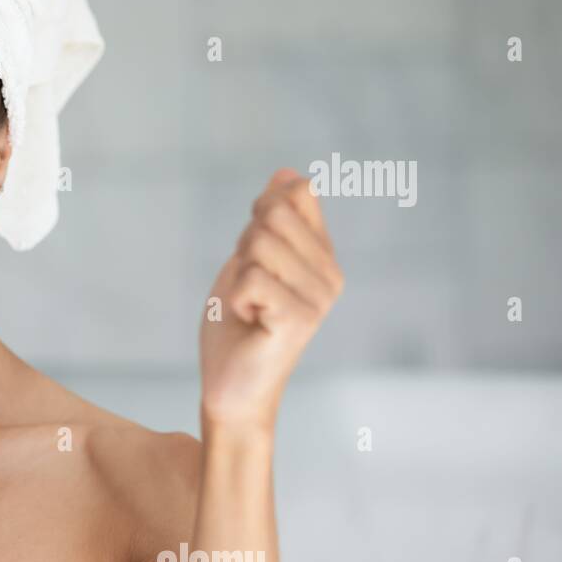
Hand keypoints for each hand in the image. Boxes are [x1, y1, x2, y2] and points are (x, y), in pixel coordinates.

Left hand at [199, 169, 344, 429]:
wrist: (230, 388)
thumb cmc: (236, 328)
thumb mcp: (248, 261)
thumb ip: (268, 220)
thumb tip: (288, 173)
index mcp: (323, 255)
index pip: (297, 193)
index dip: (260, 213)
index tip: (253, 254)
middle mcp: (331, 273)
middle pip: (272, 214)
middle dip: (244, 247)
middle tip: (247, 290)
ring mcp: (320, 296)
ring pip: (260, 244)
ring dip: (238, 276)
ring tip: (249, 308)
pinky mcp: (301, 318)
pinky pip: (251, 278)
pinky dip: (235, 298)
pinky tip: (250, 322)